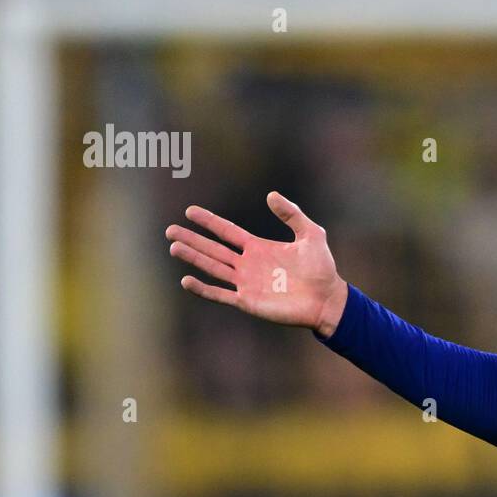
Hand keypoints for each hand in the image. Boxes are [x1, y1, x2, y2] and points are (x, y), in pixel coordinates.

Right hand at [166, 191, 348, 336]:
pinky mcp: (248, 301)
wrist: (327, 299)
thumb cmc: (322, 268)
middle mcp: (248, 264)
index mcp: (259, 248)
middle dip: (192, 239)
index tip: (189, 211)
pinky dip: (204, 289)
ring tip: (173, 247)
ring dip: (193, 258)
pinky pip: (221, 294)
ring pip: (213, 268)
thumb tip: (270, 194)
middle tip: (170, 230)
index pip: (227, 231)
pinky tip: (186, 280)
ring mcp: (246, 283)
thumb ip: (292, 214)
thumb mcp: (310, 234)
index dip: (209, 221)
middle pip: (213, 249)